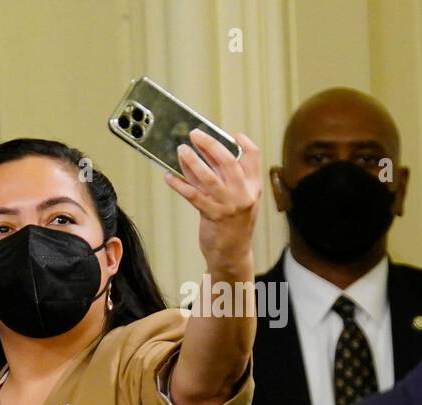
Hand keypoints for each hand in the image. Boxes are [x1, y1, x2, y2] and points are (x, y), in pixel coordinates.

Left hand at [164, 129, 261, 276]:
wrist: (233, 254)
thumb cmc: (234, 225)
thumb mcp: (239, 200)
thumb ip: (226, 180)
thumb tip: (204, 157)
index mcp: (254, 186)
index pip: (254, 157)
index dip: (244, 143)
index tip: (233, 134)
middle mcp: (244, 193)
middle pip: (228, 161)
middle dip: (210, 145)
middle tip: (195, 134)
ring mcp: (229, 205)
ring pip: (208, 177)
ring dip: (192, 161)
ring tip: (181, 150)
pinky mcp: (213, 215)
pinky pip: (193, 195)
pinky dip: (179, 184)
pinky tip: (168, 177)